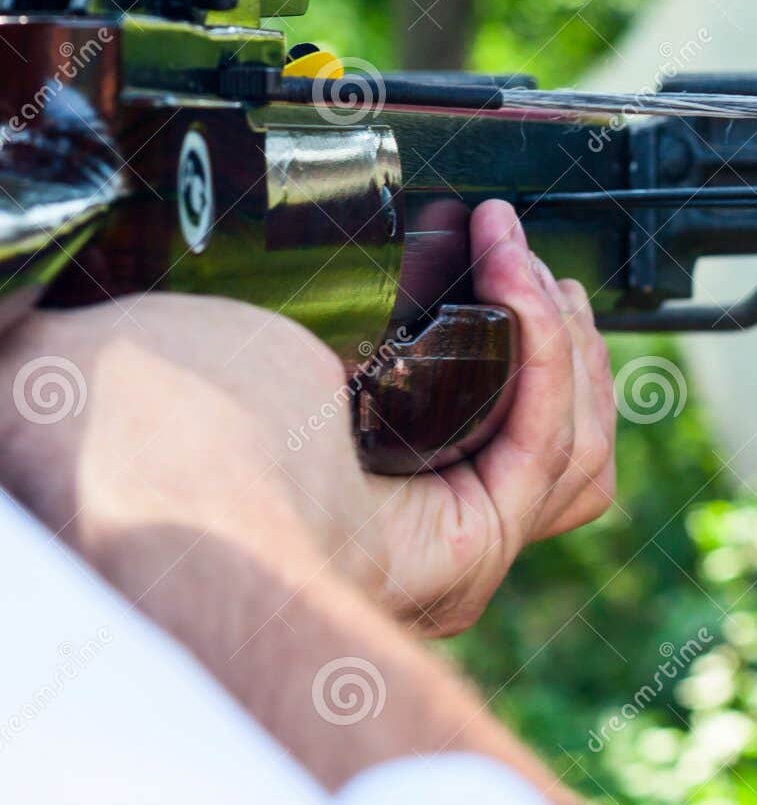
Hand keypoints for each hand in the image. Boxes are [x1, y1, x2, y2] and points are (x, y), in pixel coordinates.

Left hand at [0, 200, 615, 634]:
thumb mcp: (285, 347)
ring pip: (577, 452)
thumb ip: (373, 339)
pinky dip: (547, 349)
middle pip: (573, 454)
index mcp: (382, 497)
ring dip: (562, 336)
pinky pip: (548, 440)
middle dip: (568, 342)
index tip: (507, 260)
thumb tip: (410, 285)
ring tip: (518, 254)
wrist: (131, 454)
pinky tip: (518, 281)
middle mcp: (430, 538)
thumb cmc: (162, 412)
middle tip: (521, 254)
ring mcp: (457, 551)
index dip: (536, 350)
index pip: (517, 440)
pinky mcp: (470, 543)